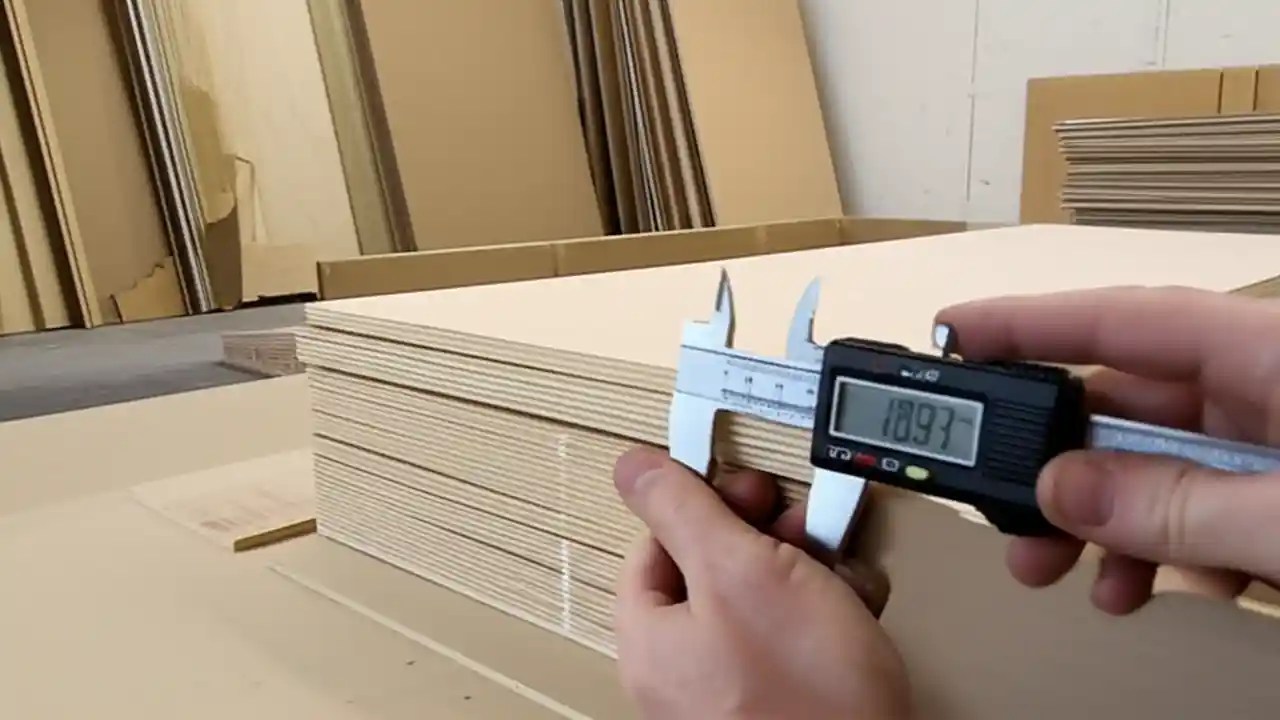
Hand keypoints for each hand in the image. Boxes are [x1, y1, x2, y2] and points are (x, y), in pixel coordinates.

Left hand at [611, 447, 910, 719]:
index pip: (657, 544)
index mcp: (651, 640)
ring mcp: (734, 691)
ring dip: (808, 574)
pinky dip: (826, 616)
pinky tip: (853, 616)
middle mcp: (683, 672)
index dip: (701, 507)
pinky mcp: (783, 701)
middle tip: (802, 538)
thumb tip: (632, 466)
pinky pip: (792, 639)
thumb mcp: (741, 571)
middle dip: (768, 542)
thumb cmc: (808, 697)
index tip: (745, 493)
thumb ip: (683, 510)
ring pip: (762, 599)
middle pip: (713, 569)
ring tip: (840, 583)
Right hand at [936, 286, 1279, 613]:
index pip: (1123, 319)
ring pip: (1155, 461)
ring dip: (1099, 519)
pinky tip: (1142, 586)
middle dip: (1055, 464)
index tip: (949, 335)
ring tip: (1059, 573)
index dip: (1028, 323)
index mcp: (1269, 353)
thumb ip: (1180, 507)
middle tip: (1000, 514)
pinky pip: (1200, 499)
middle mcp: (1264, 382)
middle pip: (1125, 404)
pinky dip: (1161, 543)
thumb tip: (1060, 491)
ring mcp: (1277, 434)